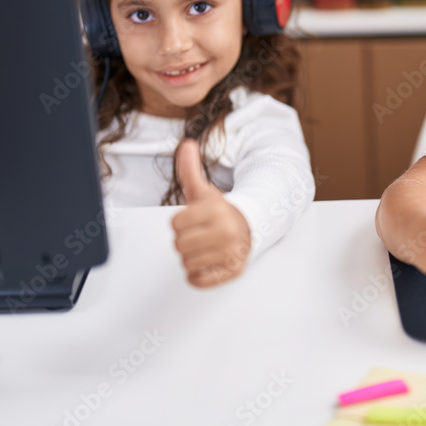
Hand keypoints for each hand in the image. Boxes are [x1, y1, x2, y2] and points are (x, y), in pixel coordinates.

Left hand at [171, 139, 251, 287]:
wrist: (249, 227)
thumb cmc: (219, 211)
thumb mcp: (203, 190)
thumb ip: (190, 169)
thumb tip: (186, 144)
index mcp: (216, 209)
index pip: (175, 224)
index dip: (180, 223)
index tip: (194, 220)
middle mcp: (225, 231)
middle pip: (179, 245)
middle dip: (185, 241)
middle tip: (199, 235)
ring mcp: (230, 253)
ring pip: (187, 263)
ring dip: (191, 258)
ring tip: (205, 248)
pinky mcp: (232, 271)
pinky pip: (199, 281)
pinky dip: (197, 276)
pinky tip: (206, 264)